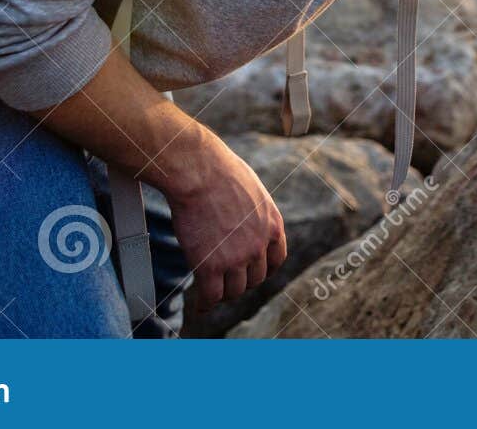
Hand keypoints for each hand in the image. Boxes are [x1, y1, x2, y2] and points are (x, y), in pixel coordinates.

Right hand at [163, 131, 287, 311]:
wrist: (199, 171)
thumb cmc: (220, 172)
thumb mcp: (252, 190)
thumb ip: (253, 212)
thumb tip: (244, 217)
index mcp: (272, 224)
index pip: (276, 260)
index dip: (264, 269)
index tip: (253, 272)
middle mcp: (259, 245)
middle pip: (255, 279)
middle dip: (241, 281)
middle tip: (226, 281)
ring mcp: (236, 258)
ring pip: (233, 291)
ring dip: (223, 293)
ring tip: (212, 292)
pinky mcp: (211, 266)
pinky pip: (211, 296)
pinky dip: (206, 303)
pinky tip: (201, 304)